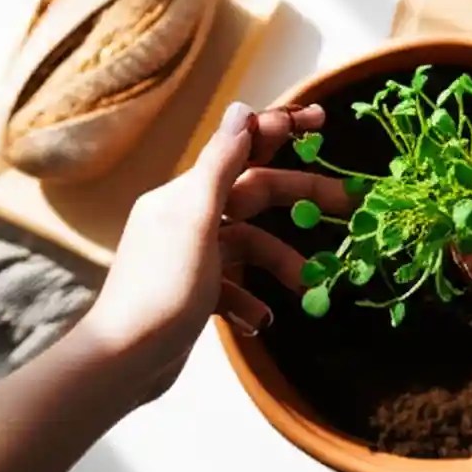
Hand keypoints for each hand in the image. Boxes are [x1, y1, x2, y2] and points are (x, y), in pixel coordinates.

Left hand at [79, 101, 350, 401]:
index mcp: (184, 194)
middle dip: (300, 198)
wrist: (123, 362)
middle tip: (349, 205)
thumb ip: (220, 166)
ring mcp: (190, 256)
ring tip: (305, 286)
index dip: (280, 131)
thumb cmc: (161, 290)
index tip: (322, 121)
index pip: (240, 148)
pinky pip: (234, 284)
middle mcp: (185, 218)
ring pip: (249, 245)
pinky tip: (259, 320)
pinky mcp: (192, 292)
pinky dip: (252, 299)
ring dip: (281, 262)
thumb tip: (242, 110)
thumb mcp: (195, 221)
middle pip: (254, 195)